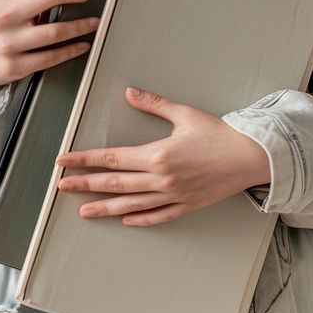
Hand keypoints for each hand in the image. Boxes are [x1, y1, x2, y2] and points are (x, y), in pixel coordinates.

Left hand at [55, 87, 270, 225]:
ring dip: (105, 207)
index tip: (64, 161)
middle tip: (62, 186)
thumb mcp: (183, 114)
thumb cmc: (219, 133)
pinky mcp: (187, 205)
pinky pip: (159, 216)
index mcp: (157, 155)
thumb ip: (153, 104)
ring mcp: (173, 195)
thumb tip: (129, 92)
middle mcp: (161, 179)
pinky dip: (140, 219)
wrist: (251, 156)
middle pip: (115, 183)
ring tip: (83, 210)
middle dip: (85, 184)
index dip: (85, 160)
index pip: (111, 159)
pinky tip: (126, 219)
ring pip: (131, 204)